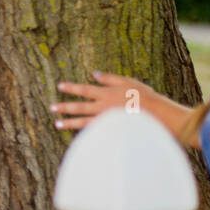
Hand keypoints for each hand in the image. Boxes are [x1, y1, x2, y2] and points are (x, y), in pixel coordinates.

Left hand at [49, 71, 165, 130]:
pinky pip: (94, 132)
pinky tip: (76, 136)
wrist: (159, 115)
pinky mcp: (112, 131)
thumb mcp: (128, 81)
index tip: (59, 86)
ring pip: (83, 122)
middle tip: (51, 107)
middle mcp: (104, 107)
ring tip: (56, 124)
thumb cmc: (146, 97)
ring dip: (68, 123)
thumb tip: (94, 73)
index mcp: (107, 93)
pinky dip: (84, 133)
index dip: (71, 88)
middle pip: (79, 107)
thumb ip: (110, 78)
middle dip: (64, 107)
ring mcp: (107, 120)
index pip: (85, 90)